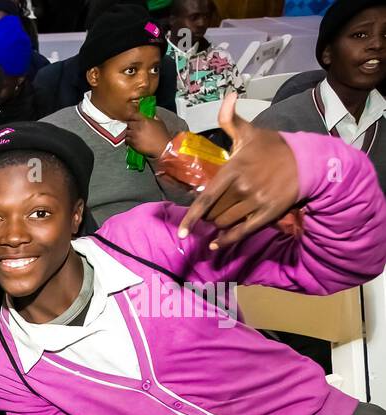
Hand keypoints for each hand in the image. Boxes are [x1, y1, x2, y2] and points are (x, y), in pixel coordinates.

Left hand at [125, 112, 171, 158]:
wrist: (162, 147)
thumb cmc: (162, 135)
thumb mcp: (160, 123)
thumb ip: (154, 118)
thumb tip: (152, 116)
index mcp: (144, 120)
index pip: (134, 115)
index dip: (133, 117)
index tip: (133, 119)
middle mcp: (138, 127)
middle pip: (129, 124)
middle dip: (131, 125)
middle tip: (133, 128)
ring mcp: (135, 135)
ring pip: (127, 132)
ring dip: (129, 133)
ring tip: (133, 135)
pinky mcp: (133, 143)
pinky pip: (127, 140)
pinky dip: (128, 140)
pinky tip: (132, 140)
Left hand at [177, 92, 300, 248]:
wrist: (307, 160)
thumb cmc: (272, 147)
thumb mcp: (250, 133)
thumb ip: (231, 120)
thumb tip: (227, 96)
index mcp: (234, 169)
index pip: (207, 198)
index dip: (192, 217)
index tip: (181, 232)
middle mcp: (243, 188)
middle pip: (214, 213)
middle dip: (208, 215)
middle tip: (211, 210)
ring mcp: (256, 202)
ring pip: (225, 223)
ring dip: (218, 224)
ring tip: (219, 217)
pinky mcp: (268, 214)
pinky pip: (242, 232)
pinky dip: (227, 241)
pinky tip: (216, 245)